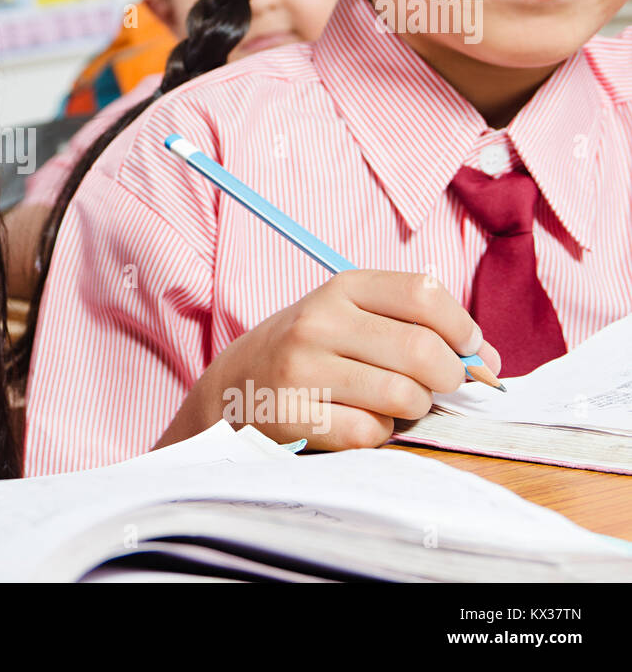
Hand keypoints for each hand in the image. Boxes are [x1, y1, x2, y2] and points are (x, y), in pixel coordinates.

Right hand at [162, 270, 501, 450]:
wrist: (234, 387)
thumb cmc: (311, 351)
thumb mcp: (351, 318)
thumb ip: (417, 327)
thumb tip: (489, 364)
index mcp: (340, 289)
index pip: (424, 294)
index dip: (463, 327)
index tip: (469, 349)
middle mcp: (318, 324)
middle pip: (424, 352)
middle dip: (450, 378)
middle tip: (439, 386)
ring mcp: (302, 371)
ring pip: (404, 397)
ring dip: (413, 409)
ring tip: (394, 404)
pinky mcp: (294, 417)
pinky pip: (371, 433)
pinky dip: (378, 434)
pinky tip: (358, 421)